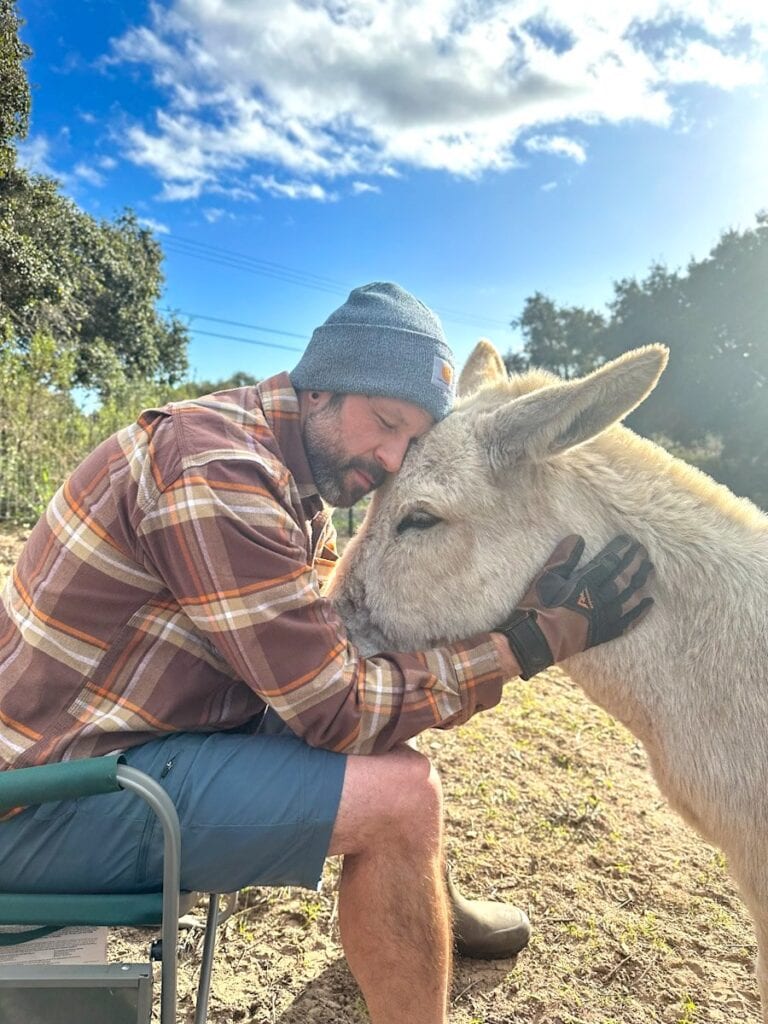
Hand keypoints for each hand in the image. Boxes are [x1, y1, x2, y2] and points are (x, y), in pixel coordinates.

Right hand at [496, 535, 653, 679]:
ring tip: (651, 571)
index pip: (608, 562)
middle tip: (645, 552)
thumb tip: (577, 538)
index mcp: (584, 584)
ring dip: (642, 583)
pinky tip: (649, 603)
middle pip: (623, 578)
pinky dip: (640, 612)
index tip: (630, 540)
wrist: (535, 641)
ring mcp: (604, 618)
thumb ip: (563, 558)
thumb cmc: (538, 607)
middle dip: (635, 563)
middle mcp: (599, 600)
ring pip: (630, 598)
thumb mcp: (545, 578)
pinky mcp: (604, 633)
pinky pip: (628, 622)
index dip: (621, 550)